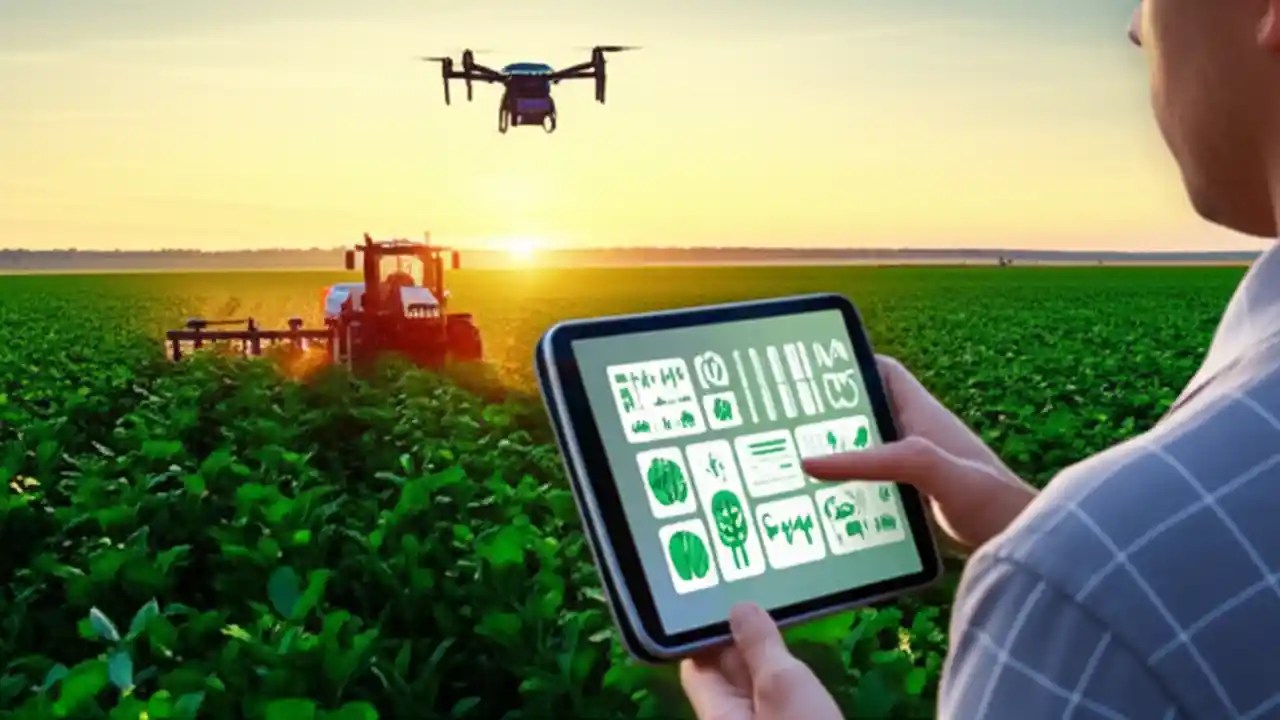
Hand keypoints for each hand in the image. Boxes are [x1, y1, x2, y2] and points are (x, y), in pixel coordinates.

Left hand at [680, 603, 842, 719]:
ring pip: (756, 691)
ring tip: (782, 621)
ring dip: (768, 662)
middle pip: (726, 676)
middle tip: (760, 599)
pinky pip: (776, 706)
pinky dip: (785, 684)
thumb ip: (760, 648)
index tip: (727, 598)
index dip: (707, 630)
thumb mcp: (784, 687)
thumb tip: (738, 609)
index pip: (696, 663)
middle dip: (741, 642)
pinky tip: (800, 667)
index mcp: (714, 716)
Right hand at [802, 355, 1037, 552]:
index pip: (885, 372)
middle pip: (870, 412)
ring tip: (801, 461)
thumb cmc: (985, 496)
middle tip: (794, 424)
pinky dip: (857, 487)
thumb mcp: (923, 467)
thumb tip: (811, 462)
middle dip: (836, 416)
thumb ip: (872, 461)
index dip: (854, 365)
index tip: (817, 371)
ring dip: (843, 456)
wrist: (1019, 538)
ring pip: (872, 450)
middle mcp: (920, 434)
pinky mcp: (920, 496)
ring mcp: (920, 466)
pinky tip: (835, 503)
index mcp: (924, 413)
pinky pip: (880, 482)